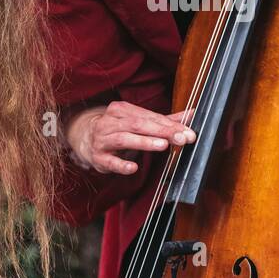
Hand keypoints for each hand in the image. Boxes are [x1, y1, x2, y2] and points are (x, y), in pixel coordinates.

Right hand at [63, 102, 196, 175]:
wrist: (85, 138)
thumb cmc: (119, 129)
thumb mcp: (140, 122)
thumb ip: (166, 120)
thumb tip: (193, 114)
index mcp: (123, 110)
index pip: (150, 117)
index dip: (170, 125)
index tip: (188, 132)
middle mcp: (111, 121)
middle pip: (138, 125)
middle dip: (162, 132)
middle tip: (182, 138)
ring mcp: (102, 139)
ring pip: (124, 139)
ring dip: (144, 142)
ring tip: (163, 146)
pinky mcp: (98, 157)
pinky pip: (110, 161)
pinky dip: (121, 164)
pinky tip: (133, 168)